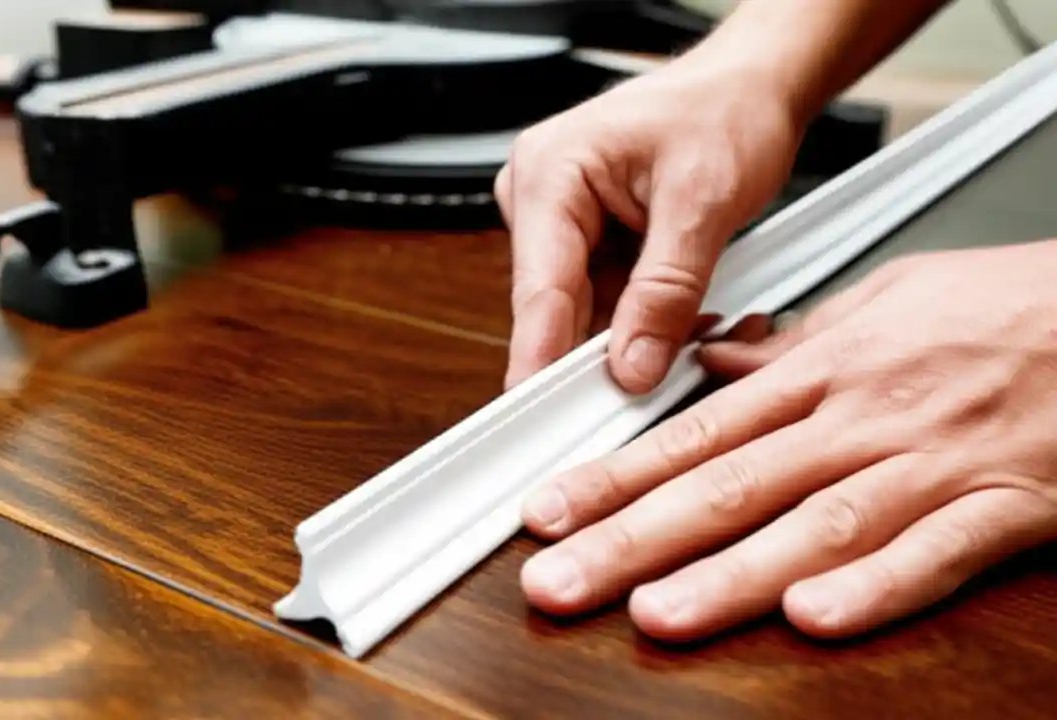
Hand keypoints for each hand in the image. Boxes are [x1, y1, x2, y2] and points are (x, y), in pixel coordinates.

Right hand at [495, 57, 802, 392]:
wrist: (750, 87)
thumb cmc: (724, 110)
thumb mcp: (704, 201)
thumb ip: (666, 289)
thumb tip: (633, 364)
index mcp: (550, 174)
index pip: (539, 290)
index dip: (543, 359)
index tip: (543, 418)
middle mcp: (541, 198)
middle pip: (557, 308)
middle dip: (609, 347)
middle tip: (658, 374)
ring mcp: (560, 223)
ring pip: (585, 312)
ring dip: (637, 331)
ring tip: (693, 317)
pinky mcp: (586, 241)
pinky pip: (607, 302)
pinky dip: (647, 317)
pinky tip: (684, 312)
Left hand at [518, 243, 1056, 640]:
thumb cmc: (1004, 306)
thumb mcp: (885, 301)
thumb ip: (796, 341)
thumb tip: (718, 358)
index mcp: (824, 372)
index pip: (693, 433)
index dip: (612, 475)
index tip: (548, 508)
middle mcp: (860, 419)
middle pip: (729, 485)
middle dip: (633, 538)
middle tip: (558, 579)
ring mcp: (929, 464)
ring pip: (814, 525)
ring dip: (730, 574)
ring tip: (655, 612)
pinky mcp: (1005, 506)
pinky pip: (936, 553)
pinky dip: (876, 586)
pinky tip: (814, 617)